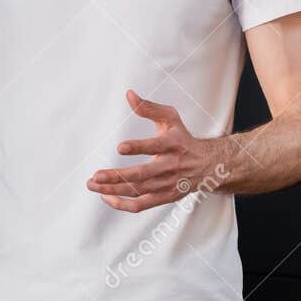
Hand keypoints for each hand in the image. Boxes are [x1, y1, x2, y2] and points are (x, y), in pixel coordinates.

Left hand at [86, 90, 220, 212]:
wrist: (207, 164)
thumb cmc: (182, 138)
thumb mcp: (171, 118)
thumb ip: (149, 108)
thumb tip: (129, 94)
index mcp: (173, 144)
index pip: (155, 146)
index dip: (138, 147)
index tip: (120, 147)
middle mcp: (170, 166)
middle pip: (142, 175)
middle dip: (117, 176)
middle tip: (96, 175)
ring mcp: (167, 185)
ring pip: (137, 191)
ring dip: (113, 190)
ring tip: (93, 184)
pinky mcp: (164, 198)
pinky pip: (140, 205)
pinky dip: (121, 204)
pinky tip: (106, 196)